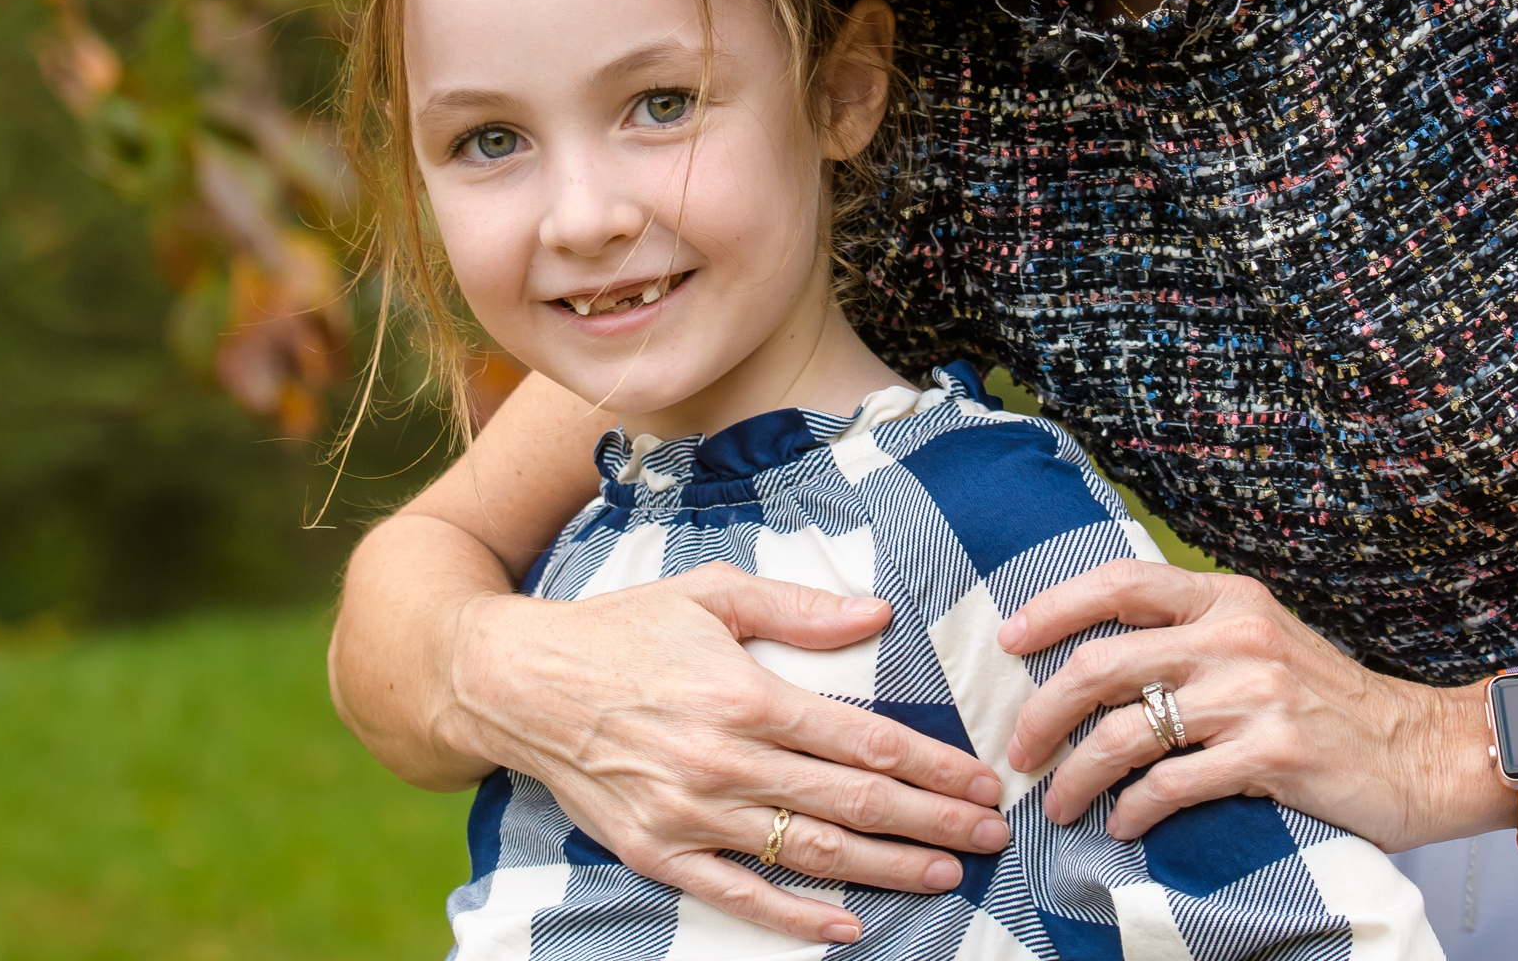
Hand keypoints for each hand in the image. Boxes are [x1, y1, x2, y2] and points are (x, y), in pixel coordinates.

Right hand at [449, 565, 1013, 944]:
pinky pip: (740, 894)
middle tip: (991, 833)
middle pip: (851, 800)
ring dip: (887, 866)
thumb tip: (877, 615)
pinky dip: (796, 917)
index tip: (978, 778)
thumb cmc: (626, 628)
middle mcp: (727, 761)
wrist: (526, 683)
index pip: (861, 738)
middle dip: (931, 820)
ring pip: (810, 851)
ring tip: (948, 871)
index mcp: (746, 694)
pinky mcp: (660, 854)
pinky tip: (847, 924)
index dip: (929, 763)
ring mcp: (693, 815)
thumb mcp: (712, 593)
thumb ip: (797, 609)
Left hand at [999, 562, 1502, 851]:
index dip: (1053, 607)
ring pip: (1127, 729)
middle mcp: (1233, 635)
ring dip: (1078, 773)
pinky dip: (1135, 810)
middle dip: (1044, 710)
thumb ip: (1190, 635)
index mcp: (1224, 598)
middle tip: (1018, 749)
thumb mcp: (1259, 640)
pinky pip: (1173, 785)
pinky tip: (1123, 826)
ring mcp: (1252, 694)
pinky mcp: (1271, 755)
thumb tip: (1098, 652)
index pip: (1117, 581)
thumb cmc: (1328, 699)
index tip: (1009, 638)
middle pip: (1102, 663)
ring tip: (1057, 803)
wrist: (1424, 750)